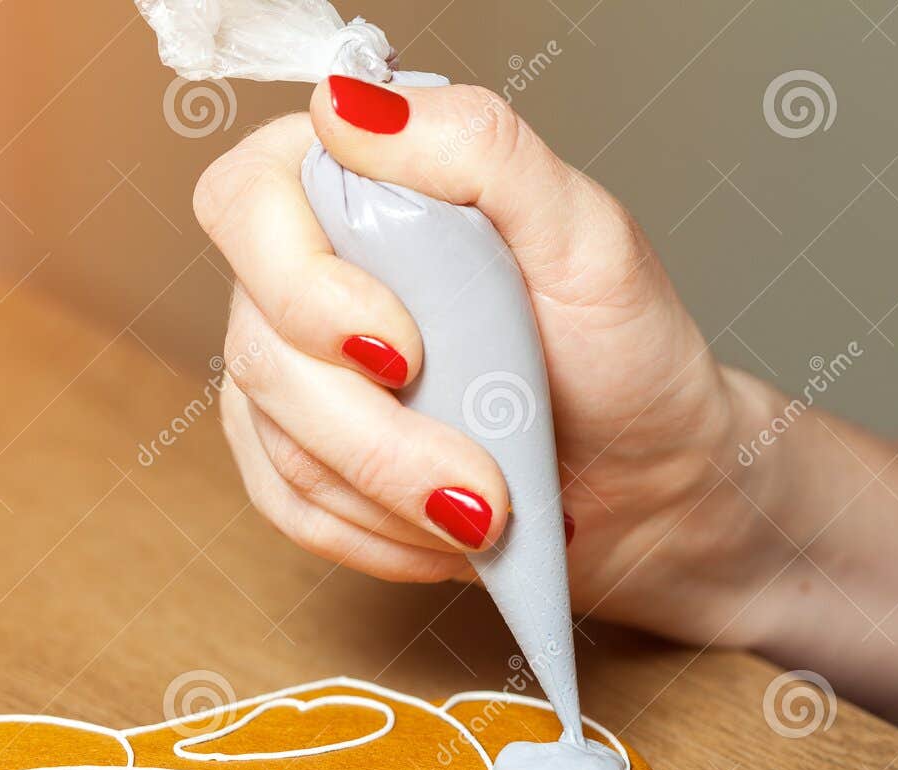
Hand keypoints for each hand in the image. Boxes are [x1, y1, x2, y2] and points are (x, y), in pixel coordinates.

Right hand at [195, 78, 779, 640]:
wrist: (649, 478)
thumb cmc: (626, 354)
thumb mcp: (585, 236)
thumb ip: (480, 150)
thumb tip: (348, 107)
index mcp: (359, 185)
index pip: (249, 205)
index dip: (301, 286)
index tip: (404, 348)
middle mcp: (307, 273)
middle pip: (262, 348)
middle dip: (374, 438)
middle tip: (481, 483)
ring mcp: (295, 372)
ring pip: (277, 440)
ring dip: (388, 495)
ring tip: (487, 508)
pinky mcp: (300, 459)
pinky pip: (288, 507)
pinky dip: (372, 536)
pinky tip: (441, 531)